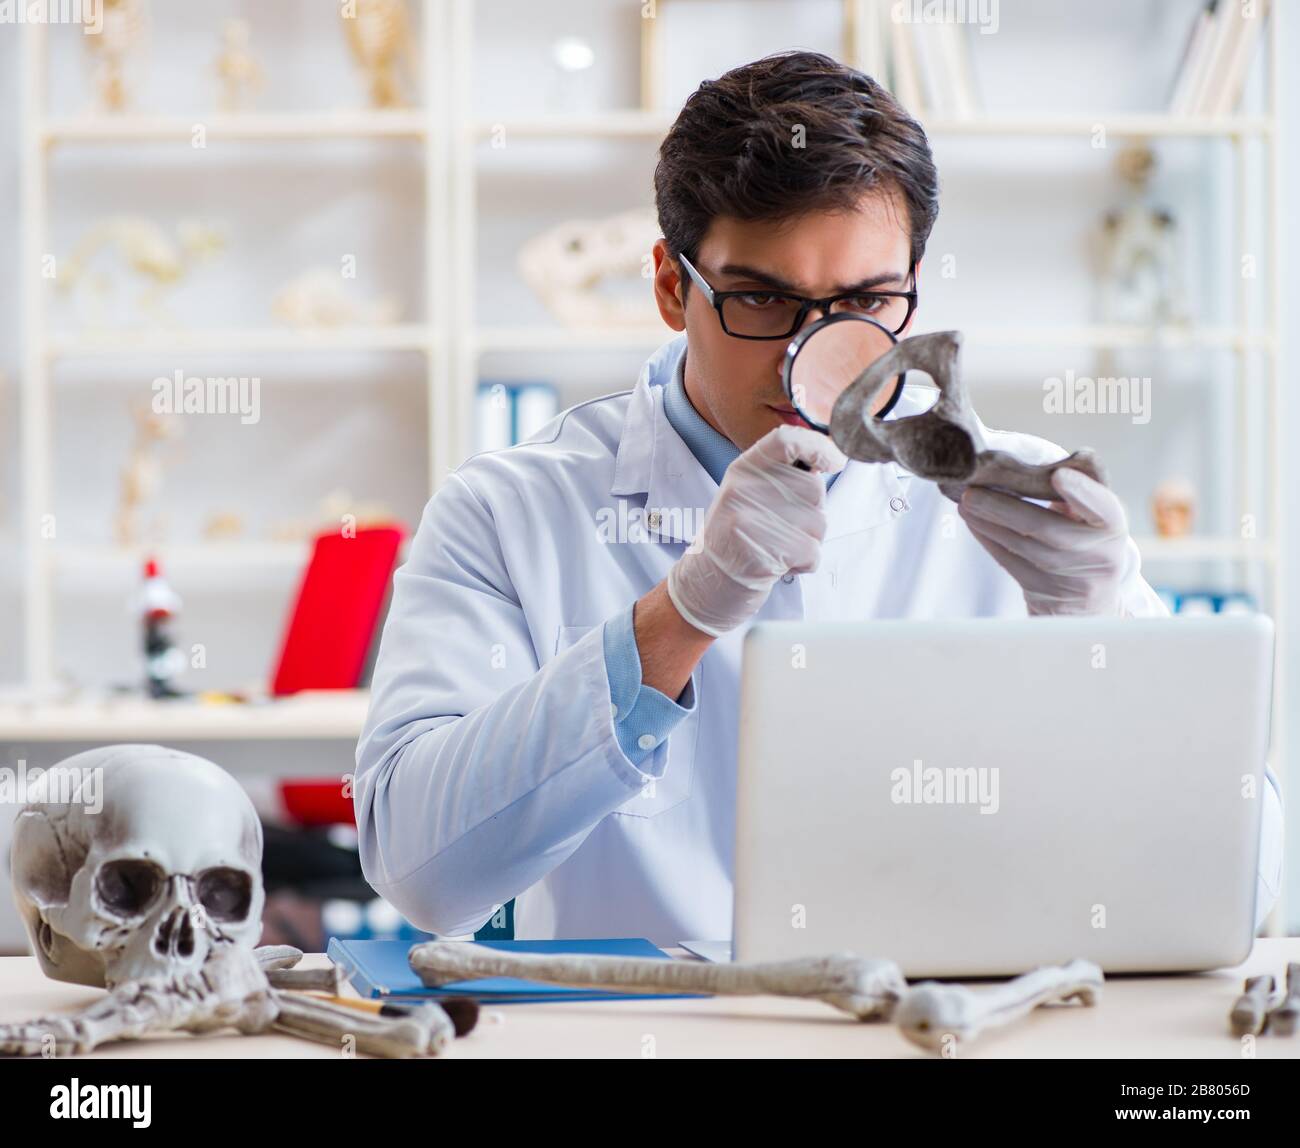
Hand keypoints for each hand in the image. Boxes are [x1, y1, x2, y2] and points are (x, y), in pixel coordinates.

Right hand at [666, 425, 846, 637]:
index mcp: (743, 471)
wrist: (709, 582)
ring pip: (819, 522)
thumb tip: (830, 458)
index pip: (786, 439)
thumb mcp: (749, 494)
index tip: (834, 460)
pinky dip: (806, 563)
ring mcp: (750, 522)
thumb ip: (781, 475)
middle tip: (785, 528)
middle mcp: (744, 490)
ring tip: (779, 547)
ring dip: (810, 541)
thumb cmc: (739, 536)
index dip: (818, 446)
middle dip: (814, 512)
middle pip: (814, 488)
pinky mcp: (761, 554)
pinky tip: (780, 564)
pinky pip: (813, 552)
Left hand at [957, 466, 1131, 616]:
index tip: (1058, 475)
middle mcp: (1096, 554)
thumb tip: (1036, 465)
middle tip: (973, 490)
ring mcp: (1068, 576)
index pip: (1102, 507)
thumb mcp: (1095, 514)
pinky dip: (987, 538)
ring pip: (1020, 546)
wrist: (1088, 595)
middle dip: (1004, 508)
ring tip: (966, 502)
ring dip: (987, 522)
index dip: (1081, 492)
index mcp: (1111, 525)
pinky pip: (1008, 561)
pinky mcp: (1041, 589)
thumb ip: (1077, 490)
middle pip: (1046, 529)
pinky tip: (973, 521)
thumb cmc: (1086, 536)